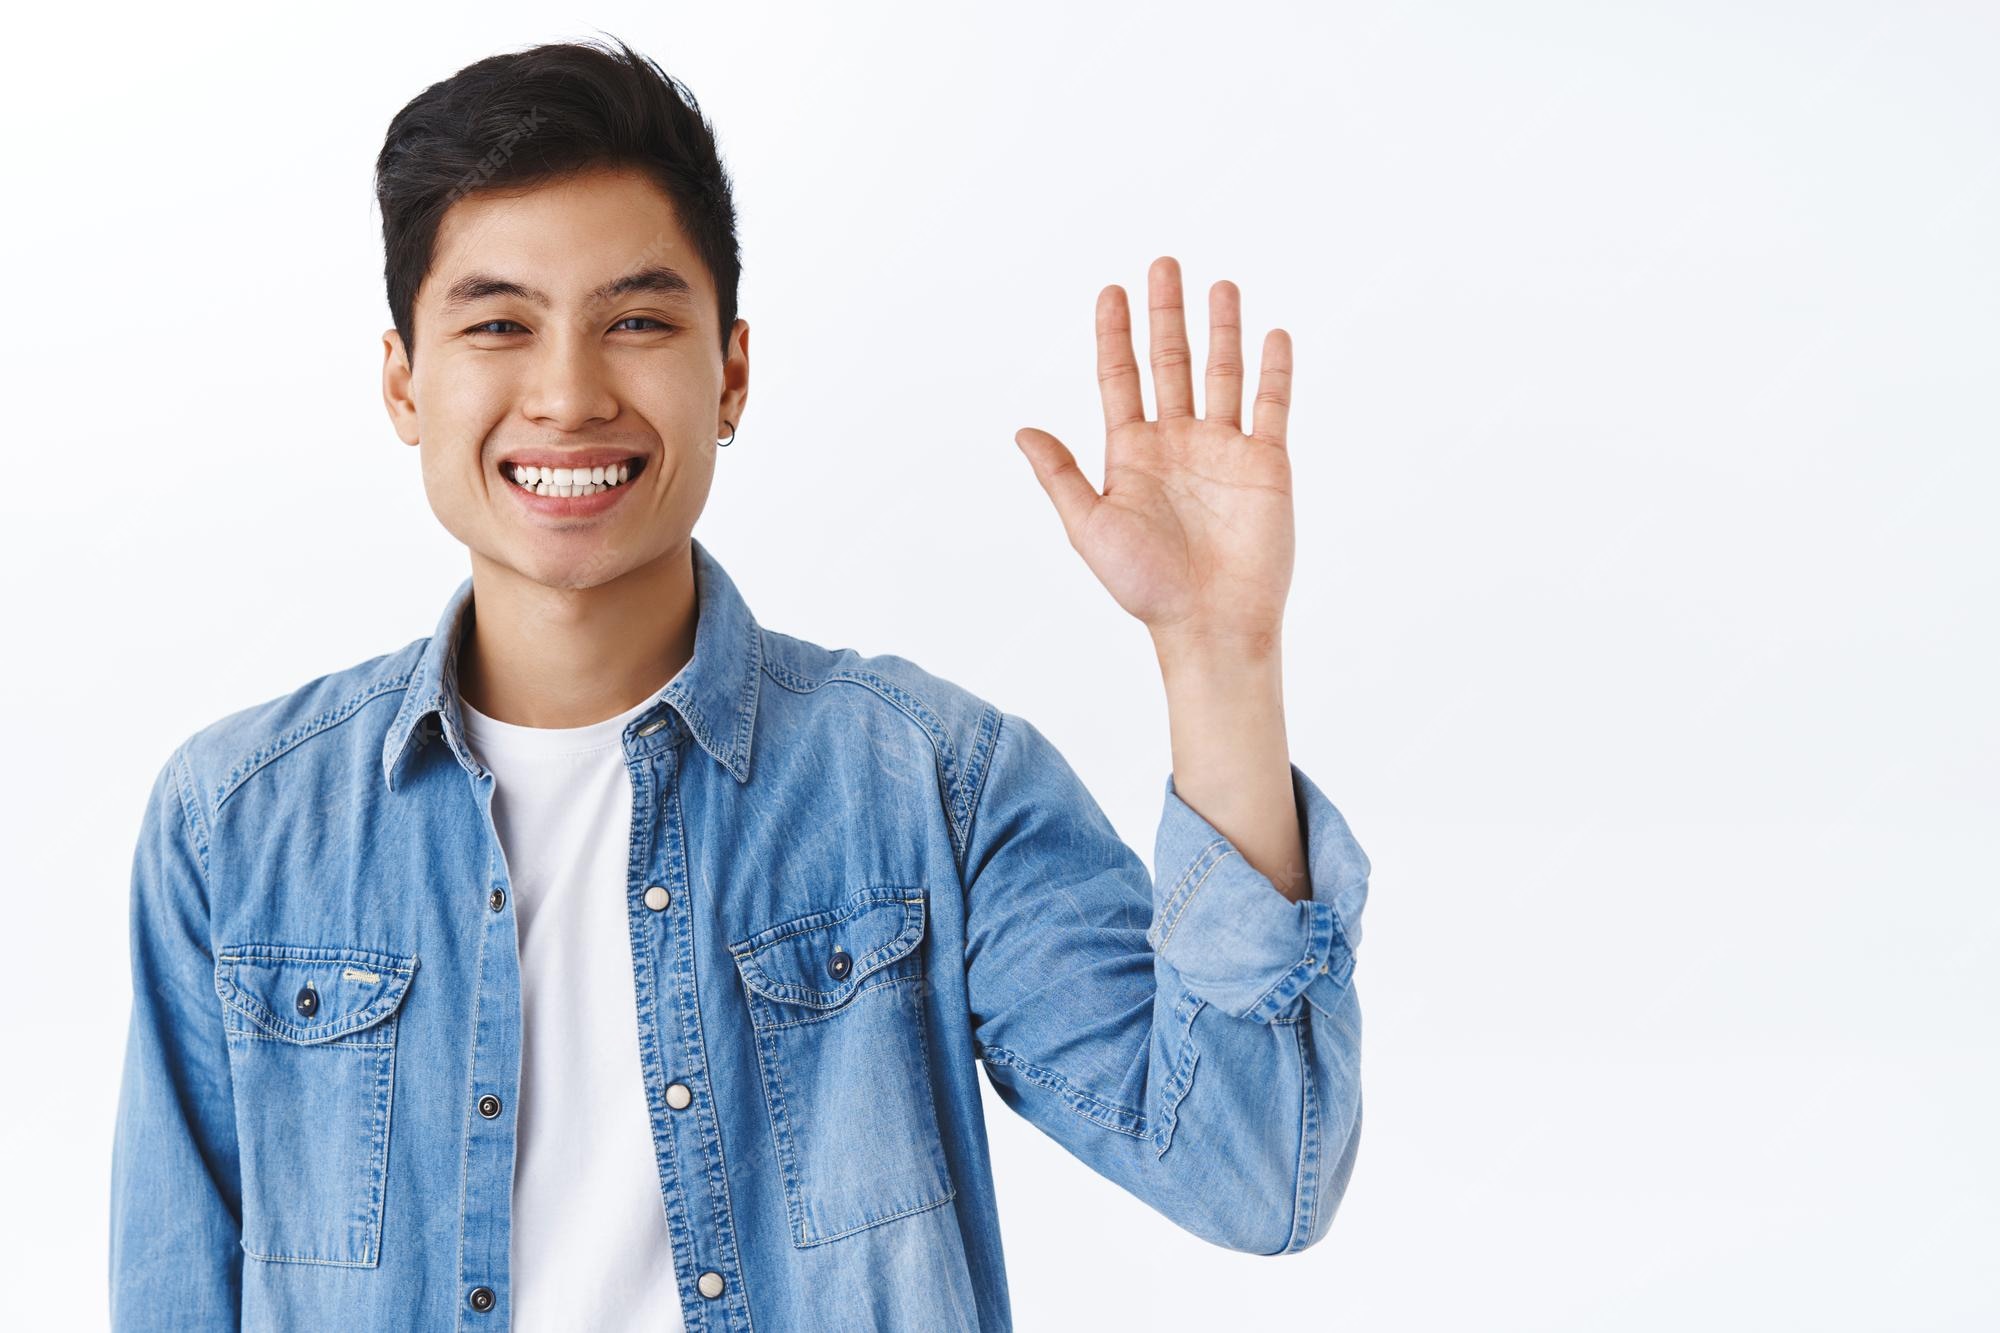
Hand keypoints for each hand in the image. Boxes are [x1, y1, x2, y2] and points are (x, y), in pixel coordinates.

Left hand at [1014, 256, 1295, 656]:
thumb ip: (1061, 475)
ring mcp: (1224, 450)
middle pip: (1170, 362)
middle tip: (1163, 263)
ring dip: (1221, 329)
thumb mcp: (1090, 528)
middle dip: (1166, 314)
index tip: (1111, 290)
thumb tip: (1022, 429)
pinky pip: (1272, 405)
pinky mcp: (1267, 464)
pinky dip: (1274, 369)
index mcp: (1131, 454)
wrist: (1211, 622)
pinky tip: (1273, 334)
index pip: (1121, 377)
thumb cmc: (1145, 586)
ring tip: (1220, 284)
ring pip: (1222, 374)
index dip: (1115, 334)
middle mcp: (1177, 443)